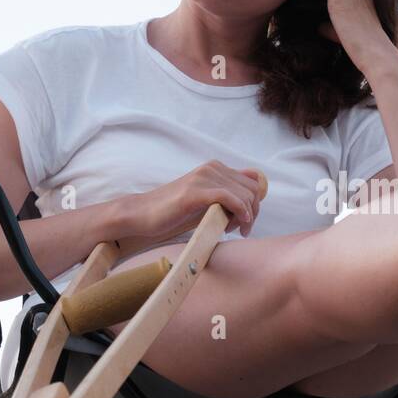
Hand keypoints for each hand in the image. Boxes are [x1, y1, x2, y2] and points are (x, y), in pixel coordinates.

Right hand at [115, 160, 264, 256]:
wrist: (142, 214)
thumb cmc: (175, 212)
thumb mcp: (206, 201)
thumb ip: (227, 196)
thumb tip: (254, 200)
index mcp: (216, 168)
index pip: (254, 182)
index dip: (255, 204)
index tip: (246, 221)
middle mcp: (212, 168)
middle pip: (253, 190)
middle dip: (253, 212)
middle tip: (240, 229)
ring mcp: (204, 178)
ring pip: (245, 195)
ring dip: (245, 217)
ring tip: (231, 229)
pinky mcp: (195, 192)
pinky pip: (230, 199)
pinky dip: (239, 213)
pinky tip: (234, 226)